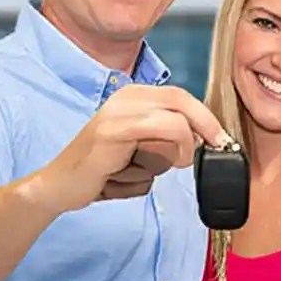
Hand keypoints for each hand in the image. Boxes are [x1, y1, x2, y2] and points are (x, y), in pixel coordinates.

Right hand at [37, 85, 229, 212]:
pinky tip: (144, 171)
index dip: (205, 117)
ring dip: (178, 154)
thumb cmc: (103, 170)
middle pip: (182, 102)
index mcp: (133, 96)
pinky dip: (162, 159)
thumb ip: (166, 136)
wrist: (60, 185)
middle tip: (213, 149)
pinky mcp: (112, 132)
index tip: (220, 139)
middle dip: (205, 127)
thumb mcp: (140, 147)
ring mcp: (117, 113)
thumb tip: (202, 137)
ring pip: (176, 124)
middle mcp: (125, 97)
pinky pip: (156, 139)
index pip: (180, 96)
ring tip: (154, 169)